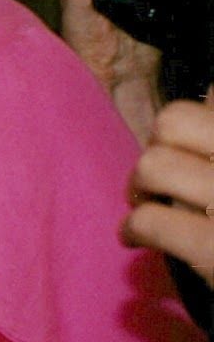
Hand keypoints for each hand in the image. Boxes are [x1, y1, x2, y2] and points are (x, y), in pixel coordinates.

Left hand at [126, 97, 213, 285]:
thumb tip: (208, 102)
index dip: (201, 119)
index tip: (197, 146)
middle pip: (173, 121)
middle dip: (158, 146)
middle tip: (163, 174)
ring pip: (152, 165)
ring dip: (139, 187)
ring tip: (146, 203)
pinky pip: (151, 220)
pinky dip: (134, 230)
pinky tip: (135, 239)